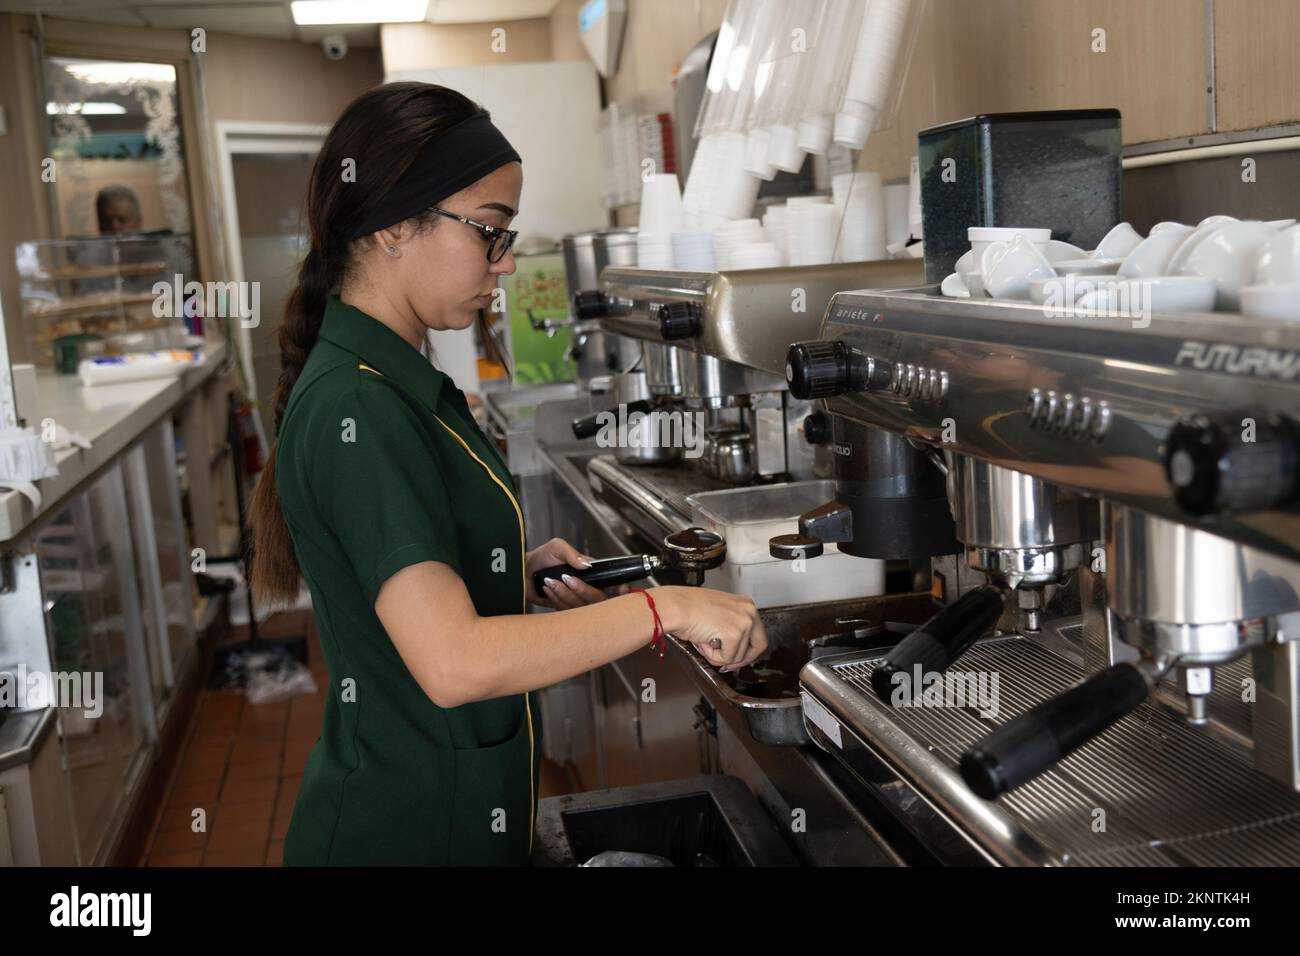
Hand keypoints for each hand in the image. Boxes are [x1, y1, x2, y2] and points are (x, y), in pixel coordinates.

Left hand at [525, 537, 624, 608]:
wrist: (522, 571)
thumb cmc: (541, 557)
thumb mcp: (557, 547)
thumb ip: (573, 554)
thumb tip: (588, 564)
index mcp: (591, 573)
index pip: (612, 584)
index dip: (622, 589)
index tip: (622, 587)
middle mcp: (587, 588)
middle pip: (599, 599)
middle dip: (583, 590)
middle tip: (566, 578)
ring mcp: (576, 601)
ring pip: (582, 607)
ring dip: (565, 593)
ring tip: (551, 580)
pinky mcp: (564, 611)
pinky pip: (567, 611)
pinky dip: (557, 599)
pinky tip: (548, 588)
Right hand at [651, 586, 766, 672]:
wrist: (676, 607)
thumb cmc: (688, 608)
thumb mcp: (717, 614)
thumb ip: (730, 628)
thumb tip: (736, 650)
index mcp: (746, 603)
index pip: (757, 633)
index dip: (747, 650)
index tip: (737, 657)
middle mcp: (749, 611)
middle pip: (759, 646)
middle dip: (741, 659)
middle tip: (727, 664)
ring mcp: (744, 622)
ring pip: (738, 656)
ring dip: (719, 655)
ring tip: (704, 641)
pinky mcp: (734, 634)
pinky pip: (727, 659)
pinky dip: (713, 656)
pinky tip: (704, 642)